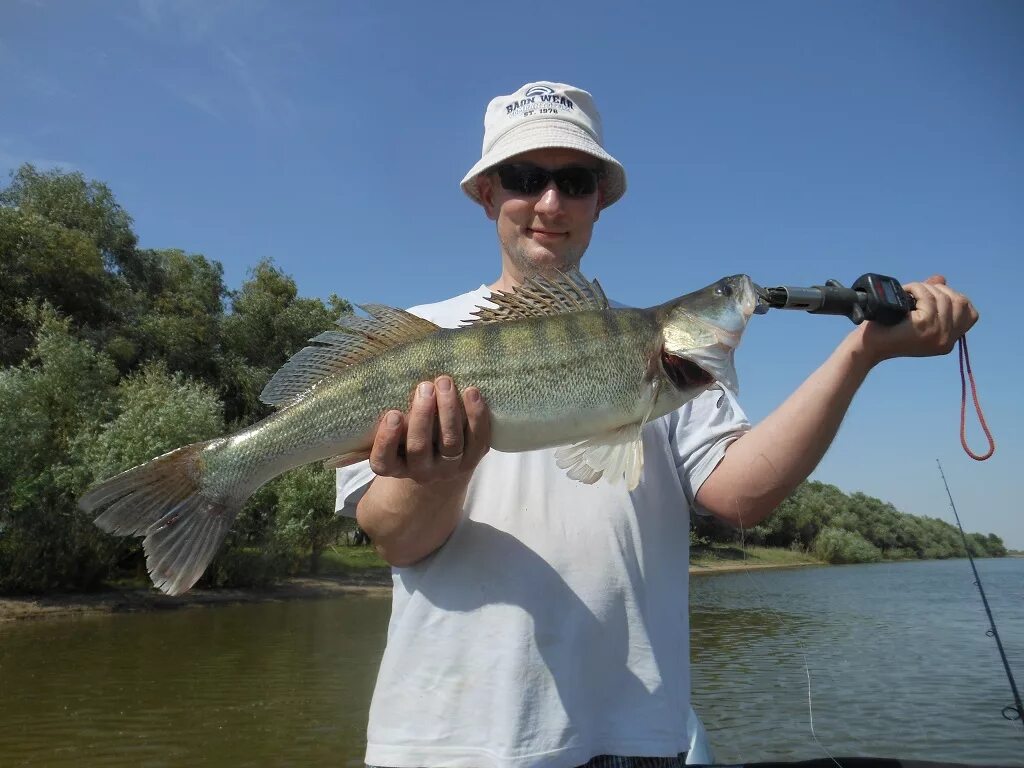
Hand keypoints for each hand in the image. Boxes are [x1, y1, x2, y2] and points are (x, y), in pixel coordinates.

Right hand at [368, 376, 490, 483]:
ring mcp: (448, 469)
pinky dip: (476, 416)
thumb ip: (394, 414)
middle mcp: (420, 472)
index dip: (387, 439)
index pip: (383, 460)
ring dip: (449, 410)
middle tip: (424, 387)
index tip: (392, 414)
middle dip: (422, 416)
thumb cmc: (410, 434)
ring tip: (445, 383)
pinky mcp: (472, 460)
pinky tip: (472, 392)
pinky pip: (477, 440)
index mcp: (394, 466)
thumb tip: (395, 377)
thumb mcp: (397, 430)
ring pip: (451, 443)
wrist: (441, 460)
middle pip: (419, 448)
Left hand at [859, 275, 978, 364]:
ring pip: (943, 297)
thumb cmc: (888, 329)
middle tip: (918, 291)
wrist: (868, 345)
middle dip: (939, 290)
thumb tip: (941, 279)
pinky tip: (905, 293)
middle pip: (959, 301)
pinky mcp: (925, 327)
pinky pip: (928, 298)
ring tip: (909, 292)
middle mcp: (947, 340)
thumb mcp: (916, 314)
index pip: (971, 314)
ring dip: (924, 288)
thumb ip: (932, 299)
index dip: (956, 298)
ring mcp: (937, 335)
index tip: (936, 294)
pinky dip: (916, 289)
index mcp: (948, 341)